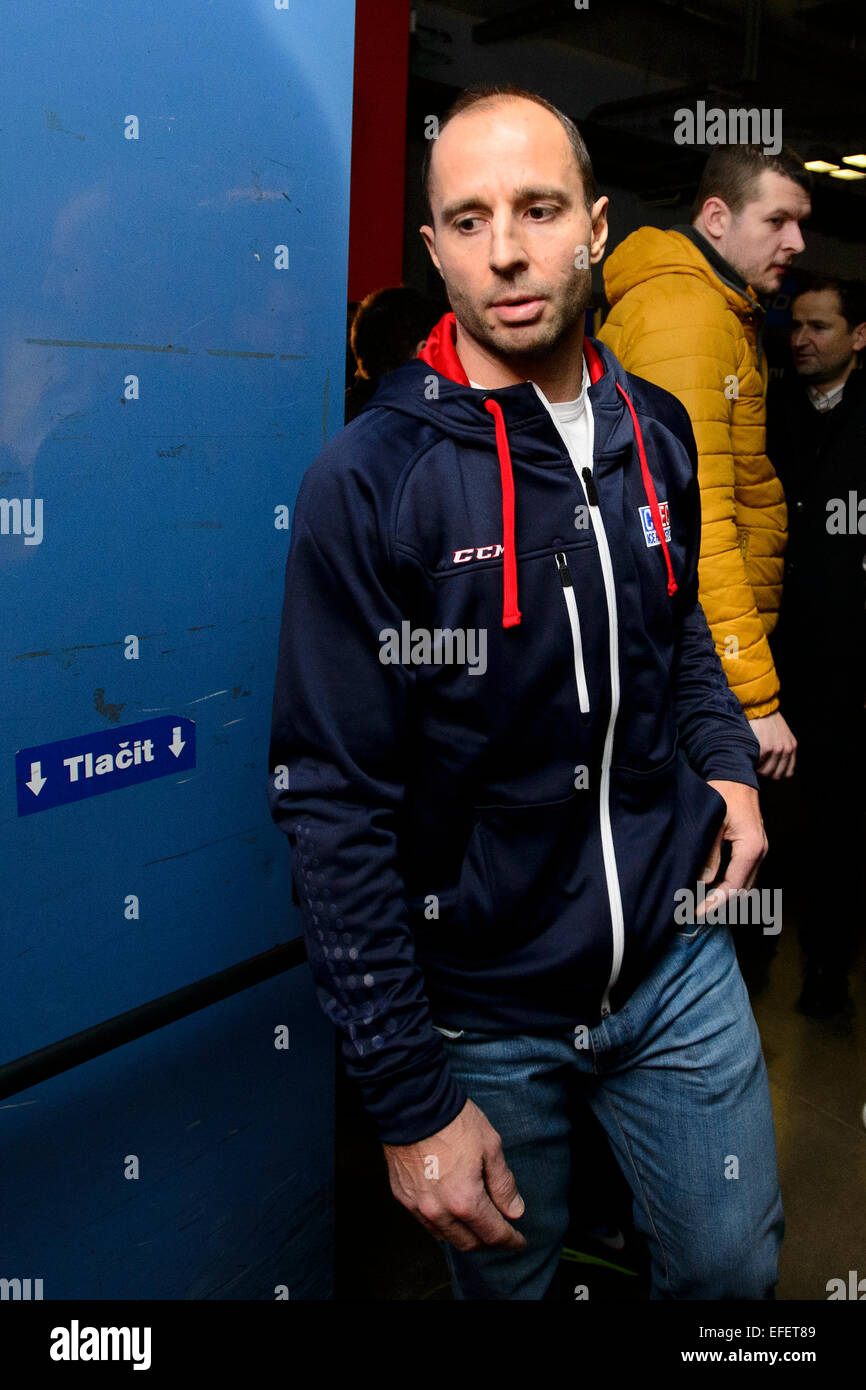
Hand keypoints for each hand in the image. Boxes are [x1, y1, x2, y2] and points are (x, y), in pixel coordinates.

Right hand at [382, 1097, 526, 1251]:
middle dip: (487, 1241)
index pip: (493, 1234)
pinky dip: (441, 1223)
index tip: (519, 1240)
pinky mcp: (402, 1196)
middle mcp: (439, 1211)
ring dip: (463, 1235)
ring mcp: (417, 1206)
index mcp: (465, 1200)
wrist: (411, 1104)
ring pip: (445, 1236)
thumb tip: (514, 1210)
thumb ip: (503, 1184)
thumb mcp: (490, 1147)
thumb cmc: (453, 1122)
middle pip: (468, 1243)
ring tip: (476, 1223)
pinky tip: (450, 1211)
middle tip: (500, 1232)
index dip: (510, 1240)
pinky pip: (425, 1222)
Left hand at [697, 779, 767, 917]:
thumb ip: (709, 853)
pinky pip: (745, 873)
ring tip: (701, 902)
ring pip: (746, 884)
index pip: (734, 886)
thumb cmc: (723, 793)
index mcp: (751, 848)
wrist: (735, 773)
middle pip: (743, 890)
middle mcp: (759, 852)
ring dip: (726, 895)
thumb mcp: (712, 823)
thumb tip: (704, 881)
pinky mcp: (754, 846)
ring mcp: (759, 850)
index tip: (695, 911)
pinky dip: (731, 884)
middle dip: (720, 903)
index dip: (714, 902)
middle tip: (695, 910)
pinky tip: (713, 886)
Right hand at [750, 710, 796, 778]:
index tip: (768, 770)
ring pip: (767, 772)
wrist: (761, 707)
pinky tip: (750, 756)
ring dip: (758, 769)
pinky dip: (753, 762)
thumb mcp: (783, 735)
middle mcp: (786, 750)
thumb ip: (782, 748)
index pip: (788, 773)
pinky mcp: (766, 748)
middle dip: (766, 773)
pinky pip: (758, 764)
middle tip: (758, 767)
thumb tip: (775, 766)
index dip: (776, 774)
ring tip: (753, 762)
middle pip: (777, 775)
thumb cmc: (768, 720)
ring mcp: (777, 749)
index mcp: (792, 747)